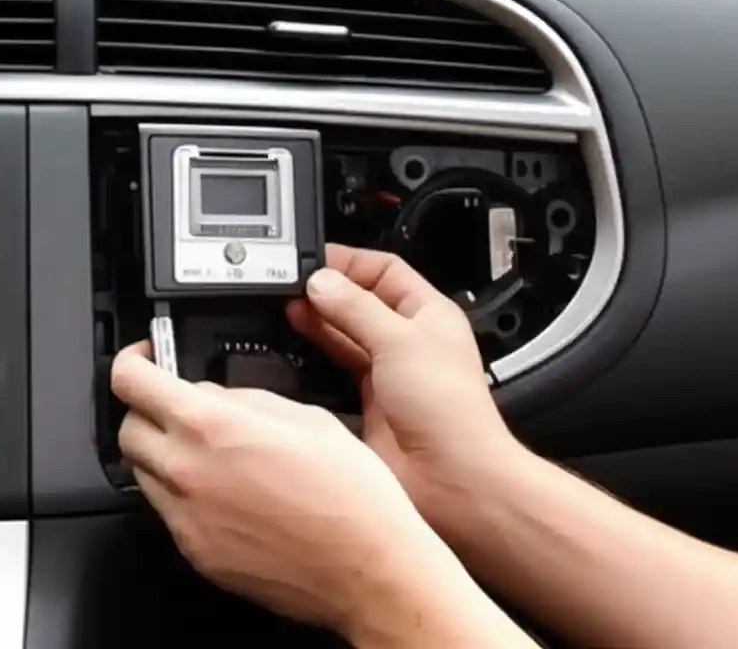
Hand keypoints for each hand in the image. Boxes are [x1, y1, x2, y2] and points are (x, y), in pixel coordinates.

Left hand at [111, 342, 520, 646]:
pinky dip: (186, 495)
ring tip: (213, 453)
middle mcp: (187, 473)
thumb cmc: (351, 496)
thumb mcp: (306, 417)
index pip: (132, 382)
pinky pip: (170, 513)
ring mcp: (186, 519)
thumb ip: (246, 400)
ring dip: (165, 454)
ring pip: (145, 473)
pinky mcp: (196, 554)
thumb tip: (216, 395)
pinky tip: (229, 493)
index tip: (145, 359)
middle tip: (178, 405)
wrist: (368, 568)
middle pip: (128, 430)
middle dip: (146, 410)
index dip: (132, 361)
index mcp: (211, 427)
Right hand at [286, 244, 526, 541]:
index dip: (349, 261)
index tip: (312, 260)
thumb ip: (356, 308)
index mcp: (428, 313)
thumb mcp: (400, 341)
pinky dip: (313, 359)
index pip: (384, 270)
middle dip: (326, 292)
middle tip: (290, 286)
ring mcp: (386, 373)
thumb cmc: (450, 409)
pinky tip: (293, 349)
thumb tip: (322, 281)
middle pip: (359, 302)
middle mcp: (407, 341)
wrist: (451, 478)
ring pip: (343, 336)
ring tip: (286, 309)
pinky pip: (333, 372)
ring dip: (316, 323)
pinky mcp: (366, 405)